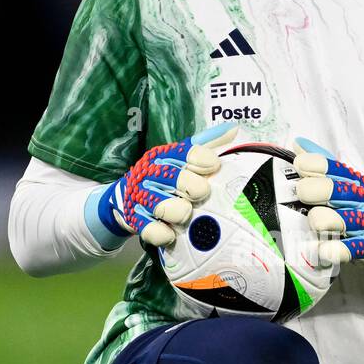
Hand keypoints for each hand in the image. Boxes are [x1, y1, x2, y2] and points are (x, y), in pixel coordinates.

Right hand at [96, 121, 238, 246]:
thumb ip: (207, 145)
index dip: (203, 160)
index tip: (214, 166)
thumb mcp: (182, 157)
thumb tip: (234, 130)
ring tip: (185, 213)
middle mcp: (151, 174)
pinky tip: (171, 232)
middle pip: (177, 178)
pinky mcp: (136, 220)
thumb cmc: (165, 177)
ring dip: (180, 211)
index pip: (186, 153)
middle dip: (193, 187)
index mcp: (164, 156)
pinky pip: (151, 229)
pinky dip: (163, 232)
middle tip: (201, 193)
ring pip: (164, 206)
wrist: (128, 197)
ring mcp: (141, 197)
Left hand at [291, 135, 363, 269]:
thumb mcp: (346, 183)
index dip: (312, 165)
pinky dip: (333, 250)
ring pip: (339, 219)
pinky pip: (348, 249)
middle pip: (334, 190)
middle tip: (302, 195)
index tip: (299, 166)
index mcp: (354, 181)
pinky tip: (322, 250)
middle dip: (312, 190)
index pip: (332, 166)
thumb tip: (298, 144)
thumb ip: (322, 164)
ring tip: (314, 222)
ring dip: (322, 220)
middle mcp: (361, 199)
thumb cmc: (361, 207)